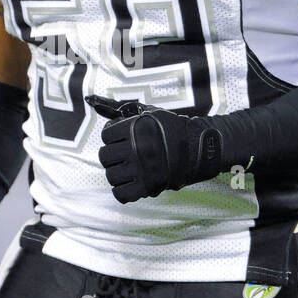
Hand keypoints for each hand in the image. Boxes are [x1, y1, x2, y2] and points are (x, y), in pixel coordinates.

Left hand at [87, 95, 223, 202]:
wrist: (200, 148)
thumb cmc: (174, 129)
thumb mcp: (152, 114)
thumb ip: (128, 113)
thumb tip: (97, 104)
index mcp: (136, 129)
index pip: (106, 135)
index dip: (111, 137)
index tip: (120, 140)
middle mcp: (138, 148)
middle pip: (104, 156)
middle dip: (111, 156)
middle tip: (121, 156)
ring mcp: (142, 169)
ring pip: (111, 175)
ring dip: (116, 173)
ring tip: (126, 170)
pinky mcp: (148, 186)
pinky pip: (121, 194)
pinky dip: (121, 191)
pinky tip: (128, 184)